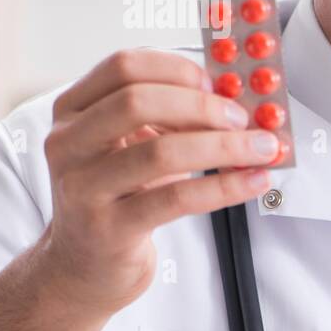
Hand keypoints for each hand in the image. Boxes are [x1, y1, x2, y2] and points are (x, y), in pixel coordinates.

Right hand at [0, 49, 278, 330]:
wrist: (85, 263)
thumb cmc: (118, 194)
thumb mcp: (131, 144)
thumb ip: (169, 116)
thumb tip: (235, 100)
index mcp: (73, 109)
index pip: (123, 66)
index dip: (177, 68)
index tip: (217, 83)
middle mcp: (68, 143)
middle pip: (137, 102)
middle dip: (202, 106)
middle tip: (243, 117)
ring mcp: (84, 187)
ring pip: (160, 153)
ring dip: (224, 147)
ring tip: (262, 148)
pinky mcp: (109, 228)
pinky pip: (176, 200)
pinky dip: (224, 187)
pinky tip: (253, 181)